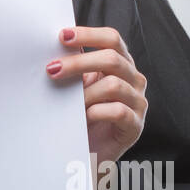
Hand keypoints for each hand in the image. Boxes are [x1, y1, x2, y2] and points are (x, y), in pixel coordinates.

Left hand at [47, 26, 147, 189]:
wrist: (88, 154)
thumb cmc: (80, 116)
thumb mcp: (76, 88)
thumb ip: (73, 69)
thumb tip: (53, 49)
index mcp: (120, 64)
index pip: (112, 39)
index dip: (88, 34)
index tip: (62, 36)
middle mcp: (134, 79)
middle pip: (112, 59)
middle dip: (78, 63)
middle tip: (52, 69)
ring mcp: (138, 102)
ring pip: (114, 85)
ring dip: (85, 93)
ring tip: (67, 104)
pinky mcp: (136, 125)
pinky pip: (118, 111)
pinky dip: (96, 112)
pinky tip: (83, 117)